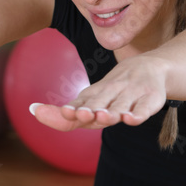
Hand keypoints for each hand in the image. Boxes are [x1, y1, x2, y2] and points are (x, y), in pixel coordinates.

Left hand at [29, 55, 169, 130]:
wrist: (152, 66)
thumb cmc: (115, 89)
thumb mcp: (94, 98)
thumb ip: (69, 113)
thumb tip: (33, 110)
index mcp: (95, 93)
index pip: (79, 103)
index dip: (70, 109)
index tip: (61, 110)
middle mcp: (111, 92)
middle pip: (98, 103)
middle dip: (89, 110)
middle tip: (80, 115)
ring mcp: (131, 95)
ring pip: (119, 106)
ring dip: (110, 112)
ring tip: (101, 117)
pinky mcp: (150, 100)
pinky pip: (144, 109)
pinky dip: (137, 114)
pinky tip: (130, 119)